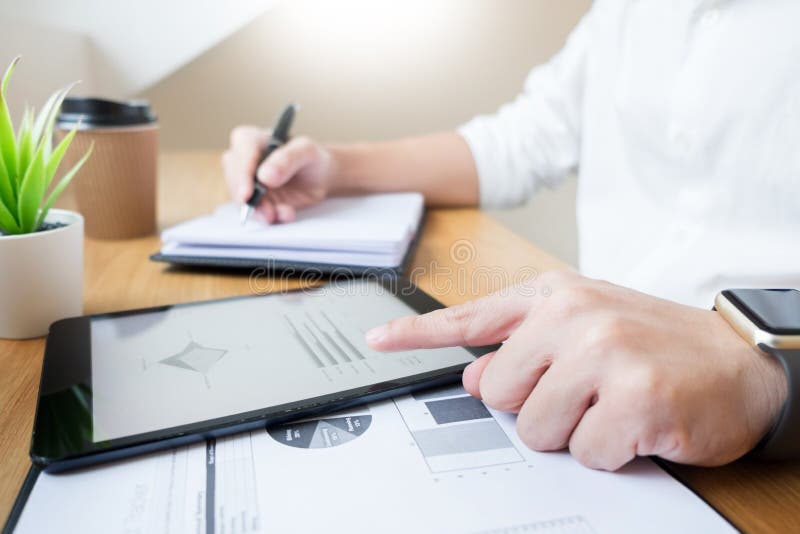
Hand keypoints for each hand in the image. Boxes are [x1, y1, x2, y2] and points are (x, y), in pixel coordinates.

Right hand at [222, 126, 335, 222]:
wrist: (320, 178)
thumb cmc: (311, 157)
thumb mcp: (307, 151)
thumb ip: (288, 159)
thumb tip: (265, 176)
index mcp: (251, 140)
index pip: (240, 156)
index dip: (241, 176)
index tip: (247, 194)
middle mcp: (243, 162)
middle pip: (235, 181)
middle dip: (250, 200)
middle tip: (267, 213)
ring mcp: (246, 184)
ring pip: (243, 201)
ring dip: (261, 212)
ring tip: (282, 214)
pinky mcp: (255, 202)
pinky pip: (256, 213)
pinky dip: (270, 218)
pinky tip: (284, 215)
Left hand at [365, 270, 787, 469]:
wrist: (738, 362)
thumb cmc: (653, 343)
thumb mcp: (584, 325)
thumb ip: (521, 345)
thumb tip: (473, 377)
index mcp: (555, 296)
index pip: (470, 318)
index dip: (417, 333)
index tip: (377, 339)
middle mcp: (574, 317)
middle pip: (497, 393)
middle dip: (536, 407)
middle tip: (585, 391)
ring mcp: (605, 354)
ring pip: (535, 429)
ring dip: (574, 432)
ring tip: (612, 404)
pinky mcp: (635, 399)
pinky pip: (586, 453)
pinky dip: (610, 451)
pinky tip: (638, 424)